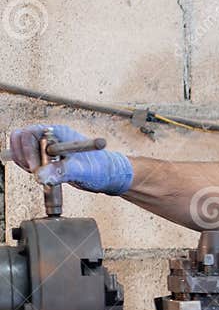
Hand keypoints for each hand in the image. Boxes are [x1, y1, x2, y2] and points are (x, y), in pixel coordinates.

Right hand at [8, 124, 132, 194]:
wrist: (108, 174)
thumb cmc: (100, 169)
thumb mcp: (81, 171)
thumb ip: (61, 172)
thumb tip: (40, 176)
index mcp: (58, 133)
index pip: (28, 134)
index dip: (27, 152)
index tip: (36, 170)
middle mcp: (49, 136)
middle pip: (20, 139)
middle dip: (23, 157)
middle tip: (37, 172)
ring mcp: (45, 145)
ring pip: (20, 148)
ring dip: (25, 162)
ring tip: (42, 174)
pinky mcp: (44, 155)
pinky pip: (26, 157)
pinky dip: (28, 166)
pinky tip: (43, 174)